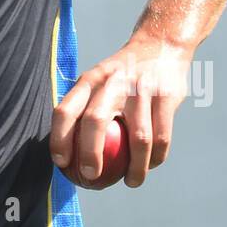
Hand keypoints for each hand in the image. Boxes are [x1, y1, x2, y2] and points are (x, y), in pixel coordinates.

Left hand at [49, 34, 192, 187]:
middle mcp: (113, 82)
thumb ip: (83, 107)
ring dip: (135, 167)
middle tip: (90, 177)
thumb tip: (68, 152)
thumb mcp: (98, 79)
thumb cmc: (122, 74)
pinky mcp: (167, 96)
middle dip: (91, 154)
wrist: (161, 44)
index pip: (66, 109)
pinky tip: (149, 167)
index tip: (61, 163)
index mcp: (90, 80)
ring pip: (138, 137)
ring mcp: (141, 88)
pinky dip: (156, 158)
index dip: (59, 138)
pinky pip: (162, 136)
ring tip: (130, 182)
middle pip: (96, 120)